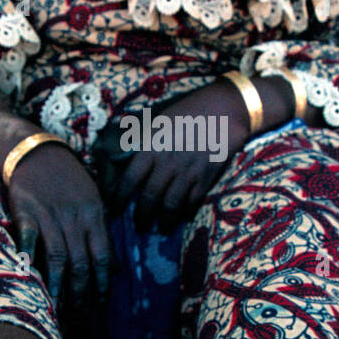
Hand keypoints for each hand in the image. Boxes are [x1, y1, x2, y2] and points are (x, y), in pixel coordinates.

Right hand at [5, 141, 112, 305]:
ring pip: (58, 256)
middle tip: (79, 315)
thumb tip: (117, 269)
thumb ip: (104, 235)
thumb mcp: (94, 202)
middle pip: (81, 261)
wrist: (36, 152)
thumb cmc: (69, 180)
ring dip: (59, 284)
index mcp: (94, 216)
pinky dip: (29, 257)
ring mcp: (50, 215)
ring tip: (58, 308)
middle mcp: (74, 218)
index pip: (103, 255)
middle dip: (81, 291)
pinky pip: (29, 238)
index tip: (100, 305)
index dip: (102, 283)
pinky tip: (28, 277)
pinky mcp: (26, 212)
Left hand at [102, 80, 255, 233]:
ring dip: (164, 221)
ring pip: (171, 205)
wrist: (224, 109)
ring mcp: (188, 172)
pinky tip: (183, 217)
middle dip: (142, 216)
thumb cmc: (188, 111)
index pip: (130, 178)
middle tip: (139, 226)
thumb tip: (122, 156)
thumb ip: (142, 140)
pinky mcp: (206, 178)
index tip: (114, 207)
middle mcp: (168, 162)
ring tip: (161, 228)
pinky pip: (193, 202)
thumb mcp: (159, 120)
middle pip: (150, 197)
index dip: (119, 196)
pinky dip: (186, 213)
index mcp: (152, 146)